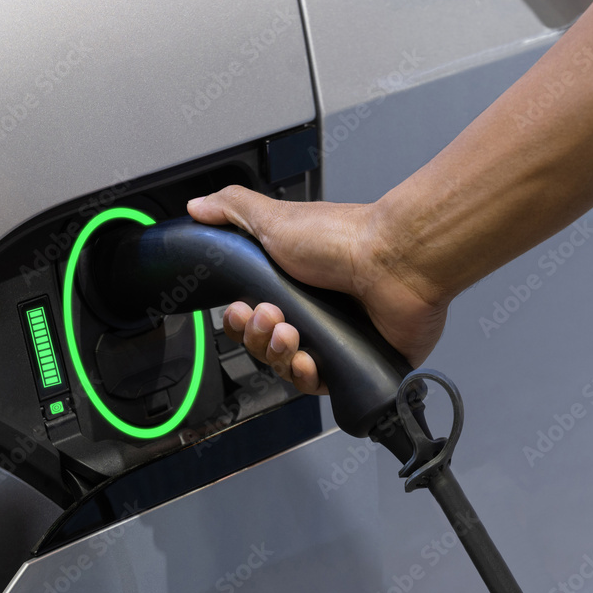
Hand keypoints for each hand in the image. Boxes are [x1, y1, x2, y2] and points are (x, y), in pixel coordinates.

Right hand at [187, 186, 447, 394]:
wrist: (394, 263)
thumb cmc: (343, 238)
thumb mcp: (275, 218)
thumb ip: (233, 210)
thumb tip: (198, 206)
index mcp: (291, 283)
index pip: (250, 316)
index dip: (238, 321)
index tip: (238, 311)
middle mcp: (314, 312)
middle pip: (264, 346)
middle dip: (257, 337)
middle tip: (270, 317)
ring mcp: (336, 339)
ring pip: (288, 368)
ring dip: (278, 355)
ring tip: (291, 334)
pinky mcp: (357, 362)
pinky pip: (320, 385)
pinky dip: (308, 376)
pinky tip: (309, 360)